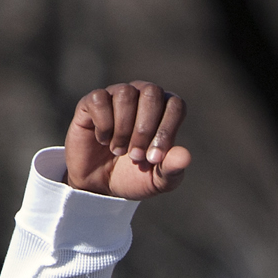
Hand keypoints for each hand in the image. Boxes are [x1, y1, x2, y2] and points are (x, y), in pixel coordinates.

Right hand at [64, 82, 191, 199]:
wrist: (101, 185)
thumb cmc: (135, 176)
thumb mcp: (158, 180)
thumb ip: (173, 169)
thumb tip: (185, 157)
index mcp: (164, 110)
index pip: (175, 105)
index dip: (166, 131)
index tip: (154, 158)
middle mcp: (142, 96)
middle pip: (152, 93)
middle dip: (145, 129)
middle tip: (136, 156)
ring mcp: (116, 95)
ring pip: (125, 94)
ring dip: (123, 129)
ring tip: (118, 150)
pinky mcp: (92, 101)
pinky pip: (99, 100)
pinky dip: (103, 125)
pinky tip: (103, 140)